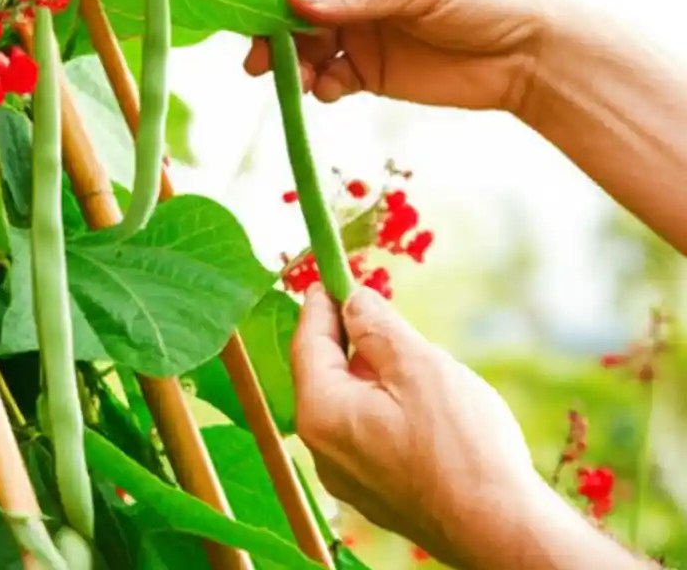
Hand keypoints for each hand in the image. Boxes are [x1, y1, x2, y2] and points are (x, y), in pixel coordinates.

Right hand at [243, 0, 559, 113]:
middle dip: (269, 29)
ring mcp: (354, 29)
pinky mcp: (363, 70)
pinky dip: (317, 87)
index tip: (258, 4)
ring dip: (288, 63)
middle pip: (289, 4)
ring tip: (292, 80)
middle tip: (256, 56)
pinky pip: (323, 78)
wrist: (527, 55)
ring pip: (299, 45)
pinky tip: (329, 90)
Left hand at [292, 285, 646, 568]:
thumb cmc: (462, 446)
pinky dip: (384, 409)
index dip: (321, 304)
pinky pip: (368, 436)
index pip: (308, 342)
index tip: (332, 276)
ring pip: (349, 406)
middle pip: (325, 374)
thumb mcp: (419, 367)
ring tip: (410, 357)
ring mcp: (347, 477)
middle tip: (375, 307)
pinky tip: (422, 406)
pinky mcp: (375, 494)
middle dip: (349, 339)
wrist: (499, 530)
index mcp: (321, 411)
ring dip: (371, 376)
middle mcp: (322, 448)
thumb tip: (353, 301)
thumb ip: (378, 328)